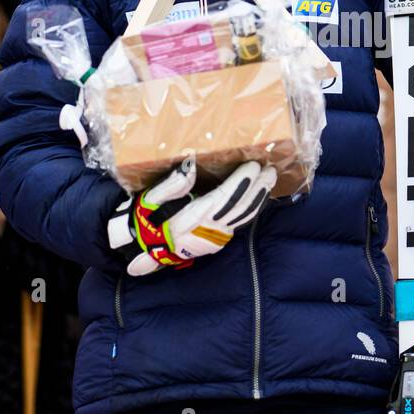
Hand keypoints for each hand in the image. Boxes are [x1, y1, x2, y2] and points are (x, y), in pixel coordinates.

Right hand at [108, 156, 276, 277]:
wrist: (144, 247)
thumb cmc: (147, 218)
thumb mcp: (151, 200)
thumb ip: (171, 185)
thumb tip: (189, 167)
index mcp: (192, 219)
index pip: (223, 198)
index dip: (240, 182)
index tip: (252, 166)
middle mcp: (208, 230)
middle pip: (239, 208)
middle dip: (256, 188)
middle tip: (270, 169)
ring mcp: (215, 238)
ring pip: (243, 217)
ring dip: (259, 197)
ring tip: (269, 179)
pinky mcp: (218, 241)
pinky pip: (240, 222)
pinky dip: (252, 208)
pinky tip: (259, 195)